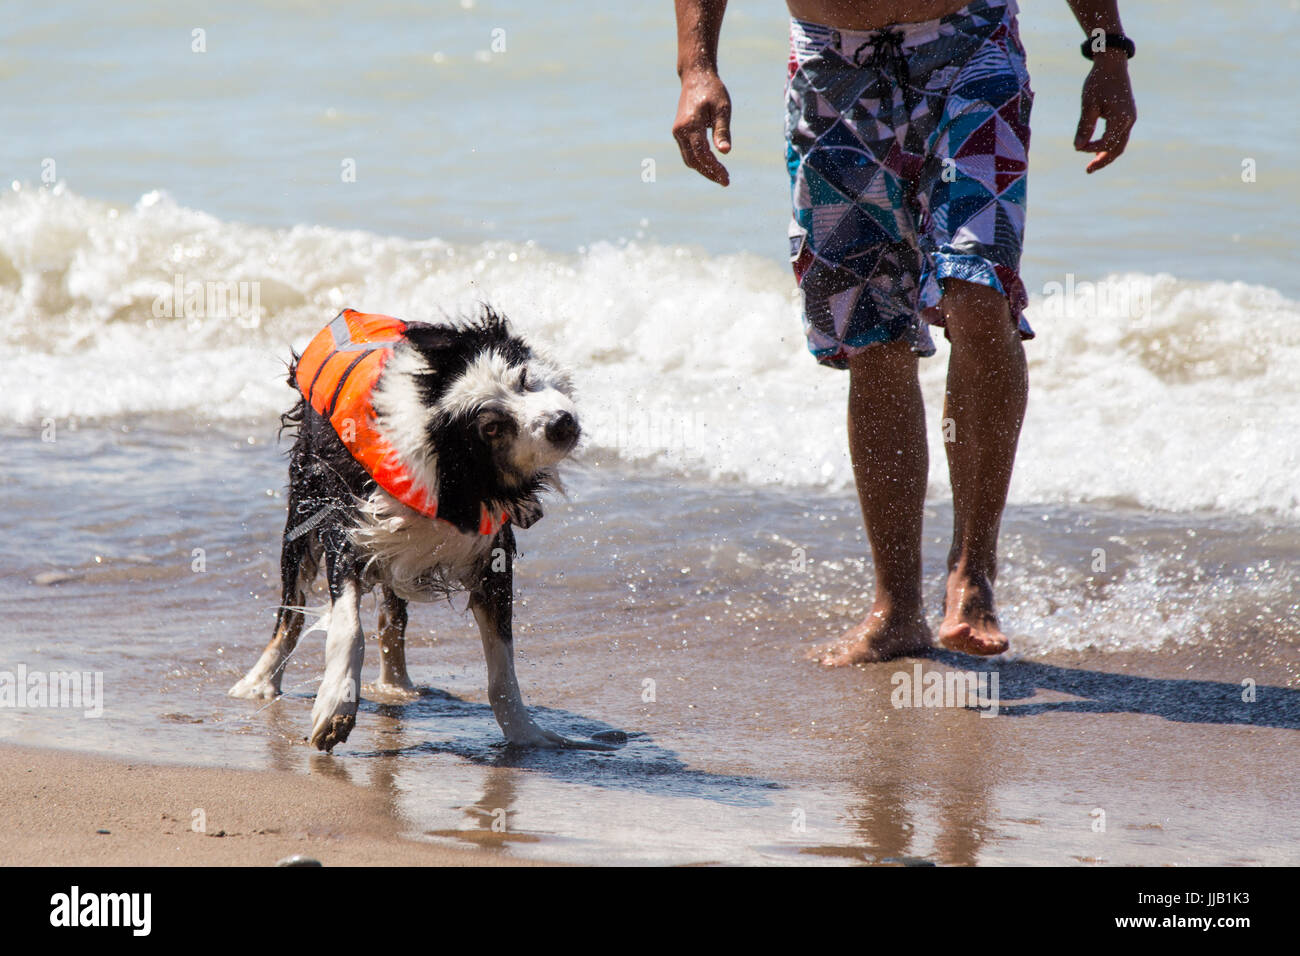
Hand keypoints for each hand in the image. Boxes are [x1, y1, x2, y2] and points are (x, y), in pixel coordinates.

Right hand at [672, 69, 731, 185]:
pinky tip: (712, 165)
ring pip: (689, 159)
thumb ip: (722, 131)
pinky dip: (699, 161)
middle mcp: (680, 131)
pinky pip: (687, 153)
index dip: (714, 168)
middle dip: (709, 173)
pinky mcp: (678, 132)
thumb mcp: (722, 109)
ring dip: (704, 169)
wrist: (696, 77)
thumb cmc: (712, 91)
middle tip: (725, 180)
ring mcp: (677, 132)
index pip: (702, 154)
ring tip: (720, 175)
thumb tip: (725, 152)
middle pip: (694, 161)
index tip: (726, 178)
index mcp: (690, 124)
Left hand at [1074, 54, 1135, 173]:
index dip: (1092, 149)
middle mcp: (1129, 120)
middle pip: (1117, 148)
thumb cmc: (1098, 82)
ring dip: (1107, 155)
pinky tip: (1098, 150)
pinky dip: (1110, 145)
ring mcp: (1130, 118)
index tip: (1078, 146)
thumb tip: (1077, 147)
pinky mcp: (1127, 115)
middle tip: (1088, 171)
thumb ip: (1084, 127)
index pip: (1107, 143)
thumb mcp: (1088, 104)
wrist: (1112, 64)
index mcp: (1121, 118)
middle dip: (1103, 161)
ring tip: (1092, 164)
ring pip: (1120, 144)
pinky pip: (1120, 136)